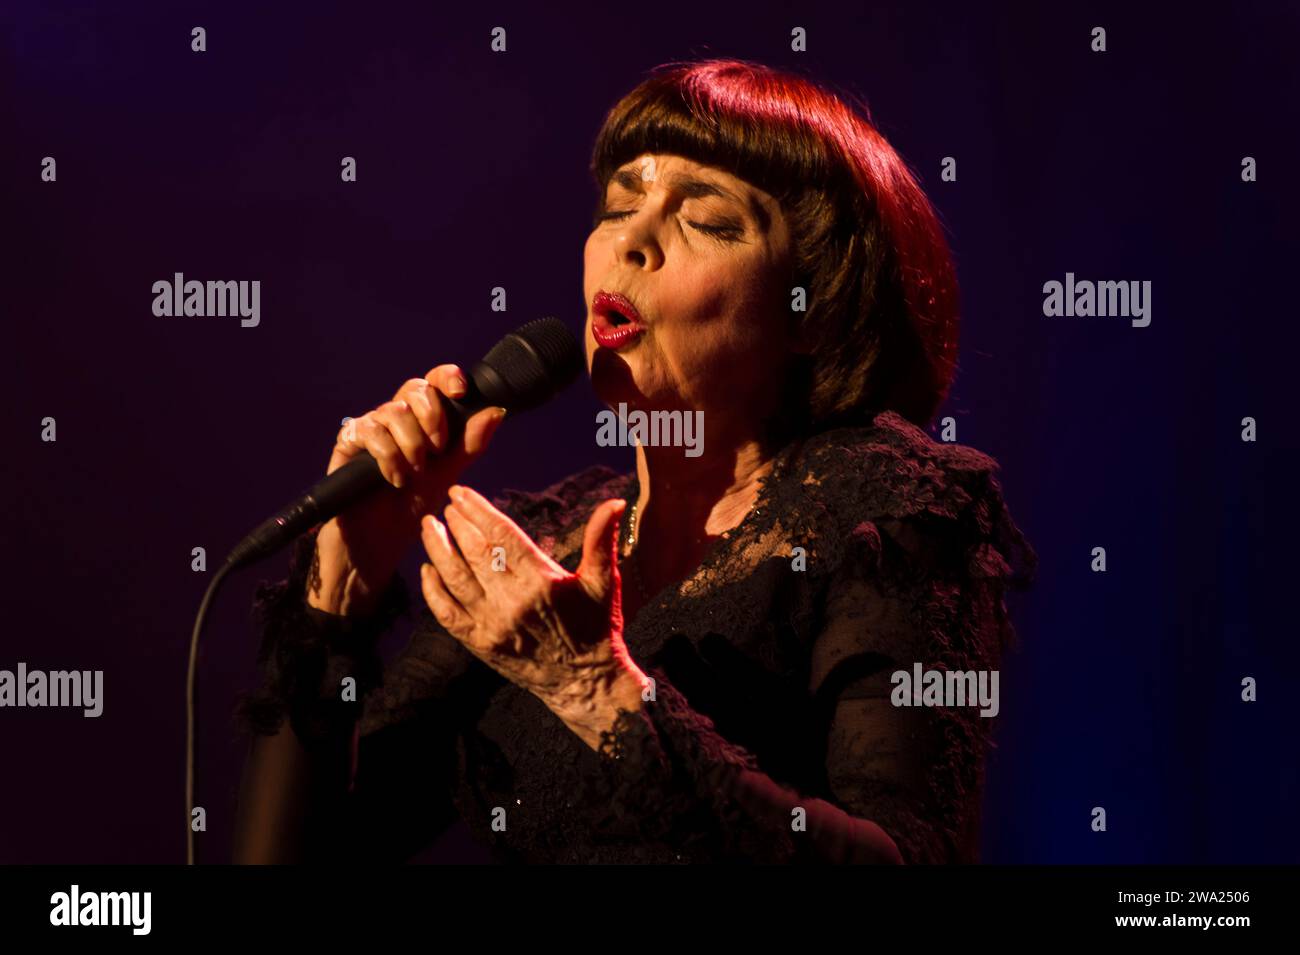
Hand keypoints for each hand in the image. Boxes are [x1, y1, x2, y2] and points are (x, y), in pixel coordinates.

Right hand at [310, 364, 506, 615]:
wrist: (380, 544)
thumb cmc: (412, 509)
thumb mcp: (449, 475)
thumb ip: (470, 444)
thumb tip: (496, 411)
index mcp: (422, 421)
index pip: (435, 383)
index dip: (447, 378)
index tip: (461, 390)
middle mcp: (395, 419)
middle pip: (414, 388)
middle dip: (432, 416)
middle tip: (438, 448)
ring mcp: (371, 429)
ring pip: (394, 410)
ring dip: (412, 443)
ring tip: (415, 473)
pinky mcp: (348, 444)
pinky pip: (369, 431)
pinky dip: (389, 455)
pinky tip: (394, 478)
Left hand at [418, 484, 649, 749]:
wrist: (585, 683)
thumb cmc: (597, 627)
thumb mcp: (604, 582)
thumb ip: (602, 539)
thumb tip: (617, 502)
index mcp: (541, 582)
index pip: (501, 535)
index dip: (478, 510)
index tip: (460, 493)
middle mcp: (512, 603)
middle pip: (474, 552)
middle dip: (457, 524)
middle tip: (447, 505)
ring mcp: (492, 625)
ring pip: (454, 579)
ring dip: (437, 549)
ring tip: (429, 526)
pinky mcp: (479, 644)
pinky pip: (446, 613)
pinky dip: (433, 590)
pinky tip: (428, 570)